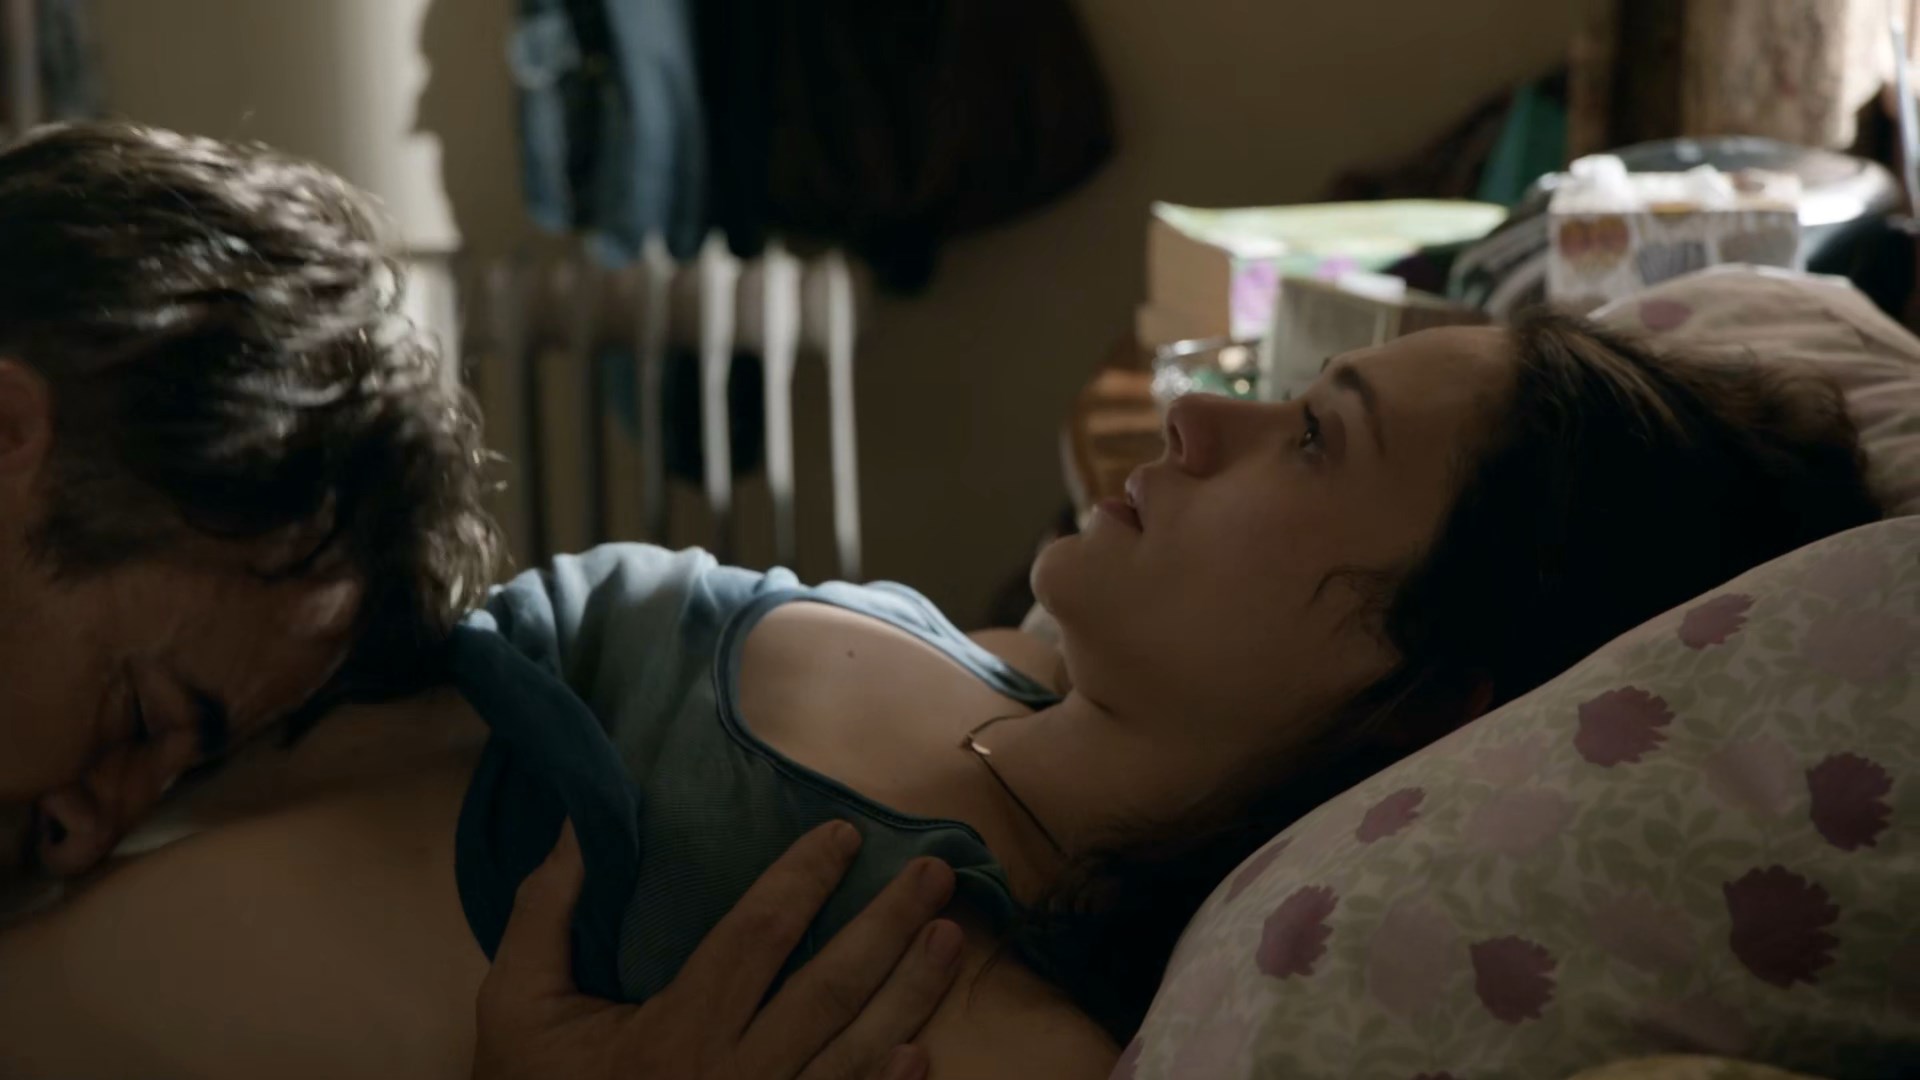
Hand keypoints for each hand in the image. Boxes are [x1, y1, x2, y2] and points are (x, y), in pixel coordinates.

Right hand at [472, 820, 964, 1079]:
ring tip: (951, 938)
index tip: (843, 834)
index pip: (757, 936)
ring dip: (911, 994)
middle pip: (830, 989)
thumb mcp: (516, 1005)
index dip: (804, 879)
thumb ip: (546, 913)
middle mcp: (732, 1077)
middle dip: (888, 926)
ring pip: (856, 1052)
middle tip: (936, 875)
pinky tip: (925, 1052)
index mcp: (676, 1032)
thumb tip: (578, 825)